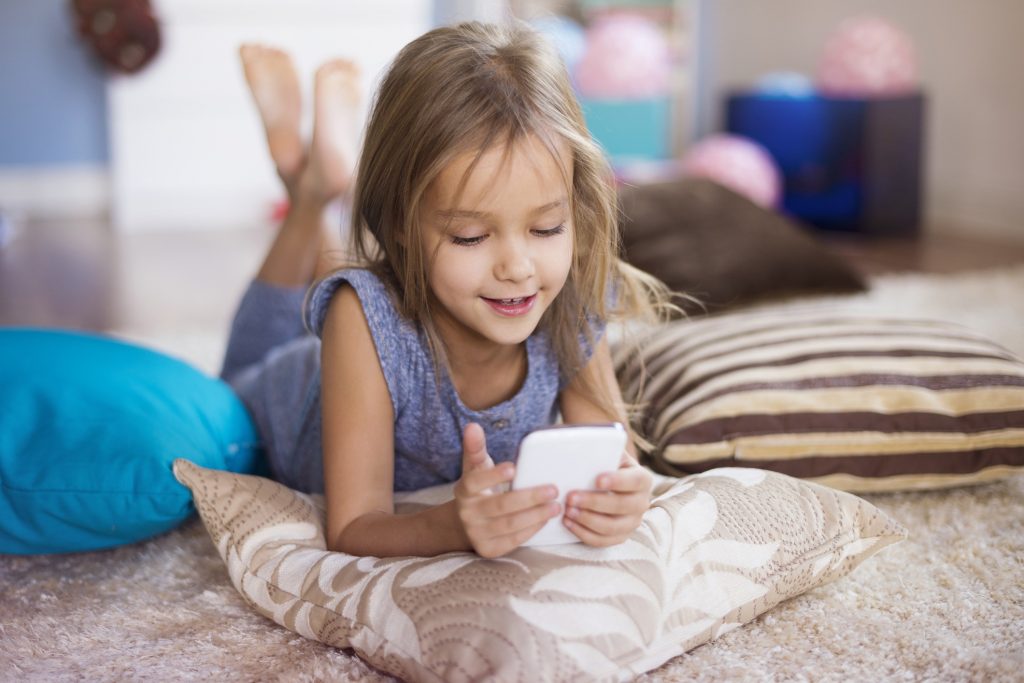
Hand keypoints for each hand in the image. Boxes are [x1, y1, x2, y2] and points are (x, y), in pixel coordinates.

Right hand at [453, 423, 560, 557]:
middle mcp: (467, 513)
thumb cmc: (479, 489)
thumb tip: (473, 426)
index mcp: (464, 490)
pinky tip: (545, 519)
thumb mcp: (476, 467)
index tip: (514, 468)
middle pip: (499, 506)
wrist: (467, 522)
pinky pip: (513, 540)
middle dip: (528, 498)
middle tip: (553, 489)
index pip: (475, 482)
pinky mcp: (489, 549)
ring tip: (556, 505)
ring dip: (535, 515)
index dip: (493, 475)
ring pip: (509, 525)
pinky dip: (531, 530)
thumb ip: (476, 447)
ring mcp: (477, 533)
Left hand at [563, 453, 652, 546]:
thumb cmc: (606, 466)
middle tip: (571, 497)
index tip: (597, 480)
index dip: (618, 481)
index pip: (635, 481)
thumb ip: (602, 451)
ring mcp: (632, 523)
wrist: (609, 484)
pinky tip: (569, 523)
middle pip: (622, 506)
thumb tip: (585, 448)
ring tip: (568, 511)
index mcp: (642, 479)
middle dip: (594, 502)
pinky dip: (584, 533)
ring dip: (587, 520)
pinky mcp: (620, 537)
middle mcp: (642, 503)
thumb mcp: (609, 455)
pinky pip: (603, 541)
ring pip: (612, 527)